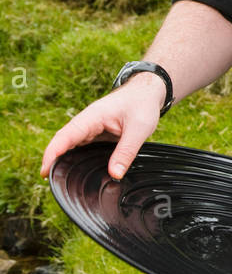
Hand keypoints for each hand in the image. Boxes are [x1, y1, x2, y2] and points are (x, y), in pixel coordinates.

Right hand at [40, 74, 165, 180]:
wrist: (146, 92)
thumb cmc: (142, 105)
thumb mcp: (139, 129)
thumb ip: (126, 152)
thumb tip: (114, 175)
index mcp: (92, 117)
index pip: (66, 136)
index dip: (53, 153)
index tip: (44, 170)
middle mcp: (87, 122)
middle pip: (63, 141)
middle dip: (52, 159)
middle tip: (48, 181)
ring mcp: (90, 128)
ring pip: (70, 144)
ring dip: (62, 159)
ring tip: (57, 180)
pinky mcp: (96, 134)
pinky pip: (81, 146)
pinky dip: (75, 157)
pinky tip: (74, 171)